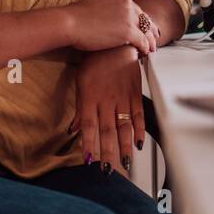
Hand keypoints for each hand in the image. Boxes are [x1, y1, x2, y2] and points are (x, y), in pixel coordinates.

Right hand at [66, 0, 160, 54]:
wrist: (70, 22)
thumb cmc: (75, 17)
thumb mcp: (95, 4)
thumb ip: (107, 8)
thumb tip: (108, 17)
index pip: (134, 7)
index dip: (141, 18)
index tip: (145, 24)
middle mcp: (126, 2)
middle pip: (143, 17)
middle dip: (150, 28)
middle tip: (156, 36)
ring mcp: (128, 16)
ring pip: (145, 29)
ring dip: (150, 40)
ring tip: (153, 49)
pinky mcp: (128, 30)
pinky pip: (142, 40)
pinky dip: (146, 47)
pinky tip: (146, 53)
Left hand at [69, 46, 144, 175]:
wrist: (115, 44)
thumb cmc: (95, 61)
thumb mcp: (81, 82)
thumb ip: (80, 109)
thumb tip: (74, 128)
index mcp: (90, 98)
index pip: (89, 126)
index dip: (89, 144)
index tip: (89, 160)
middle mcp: (107, 100)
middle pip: (107, 131)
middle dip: (108, 152)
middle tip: (108, 170)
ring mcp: (122, 97)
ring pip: (124, 126)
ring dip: (124, 146)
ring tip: (125, 163)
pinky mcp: (135, 93)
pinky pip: (138, 114)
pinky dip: (139, 129)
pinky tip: (139, 143)